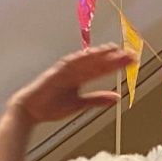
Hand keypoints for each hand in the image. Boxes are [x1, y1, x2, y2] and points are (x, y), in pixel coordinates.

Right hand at [6, 46, 132, 126]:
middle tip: (130, 54)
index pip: (101, 68)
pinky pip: (69, 64)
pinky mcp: (55, 73)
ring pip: (85, 60)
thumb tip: (117, 98)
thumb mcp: (80, 104)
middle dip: (113, 58)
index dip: (115, 64)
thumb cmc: (52, 106)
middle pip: (96, 62)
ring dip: (99, 55)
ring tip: (114, 50)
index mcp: (79, 76)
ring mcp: (64, 70)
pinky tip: (91, 55)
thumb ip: (97, 100)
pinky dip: (79, 59)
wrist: (30, 110)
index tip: (130, 60)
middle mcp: (74, 70)